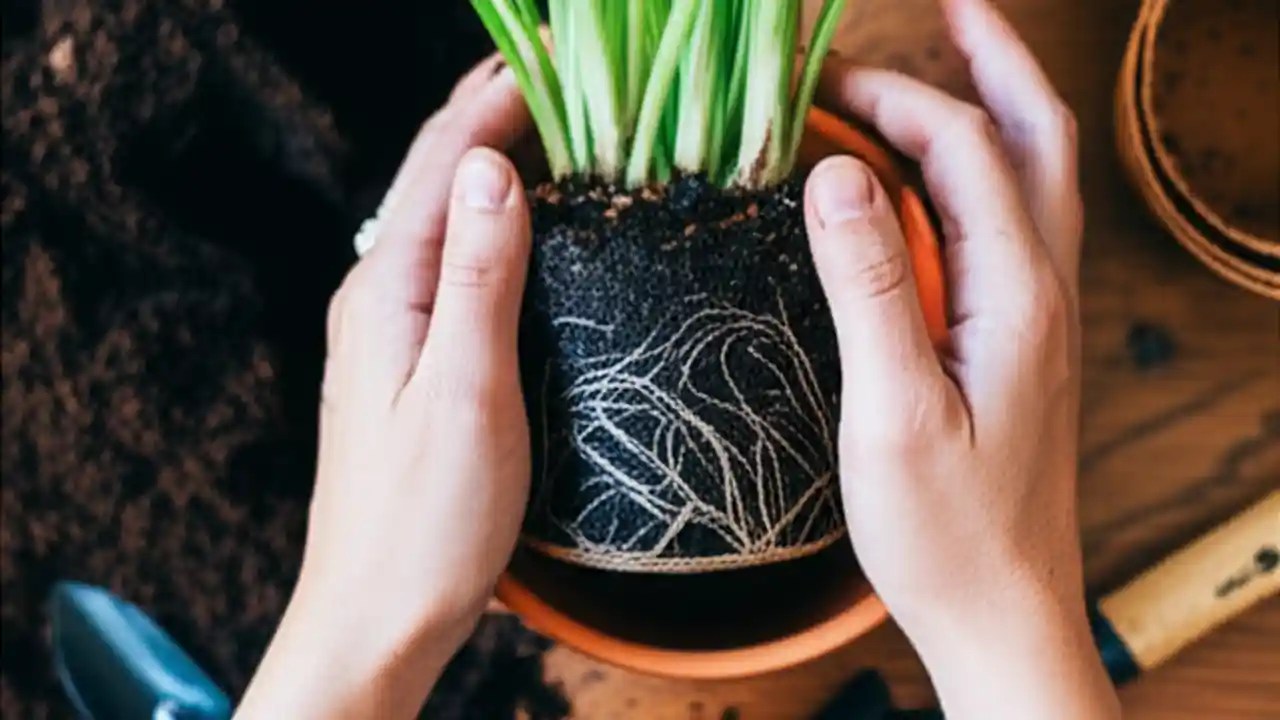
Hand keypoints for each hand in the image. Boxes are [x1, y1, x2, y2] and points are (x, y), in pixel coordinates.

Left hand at [236, 56, 534, 719]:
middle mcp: (378, 297)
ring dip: (494, 165)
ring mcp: (390, 332)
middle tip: (563, 74)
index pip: (442, 164)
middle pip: (437, 180)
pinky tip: (527, 230)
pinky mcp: (410, 364)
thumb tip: (494, 168)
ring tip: (553, 128)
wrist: (375, 615)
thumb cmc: (424, 520)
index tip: (551, 54)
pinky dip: (495, 225)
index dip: (495, 99)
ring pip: (446, 220)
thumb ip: (479, 277)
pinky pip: (453, 265)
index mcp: (387, 291)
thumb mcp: (465, 392)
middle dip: (493, 115)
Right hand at [804, 0, 1116, 717]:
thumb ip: (873, 288)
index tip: (814, 83)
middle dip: (993, 60)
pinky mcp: (1022, 342)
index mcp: (1017, 294)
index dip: (895, 96)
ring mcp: (1041, 314)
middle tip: (952, 4)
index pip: (964, 150)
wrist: (1004, 613)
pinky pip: (1012, 228)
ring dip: (996, 106)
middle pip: (1034, 138)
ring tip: (953, 57)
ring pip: (1035, 178)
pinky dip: (979, 172)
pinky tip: (937, 179)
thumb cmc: (947, 532)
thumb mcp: (894, 414)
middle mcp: (1045, 289)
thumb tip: (837, 174)